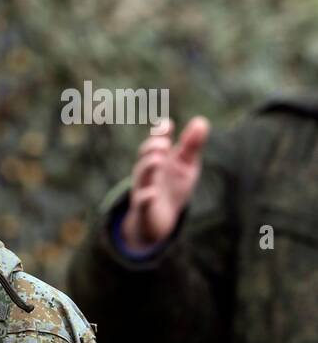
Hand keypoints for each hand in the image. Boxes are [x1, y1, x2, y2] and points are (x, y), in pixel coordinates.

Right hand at [119, 116, 209, 251]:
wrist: (160, 222)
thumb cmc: (172, 189)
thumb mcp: (185, 166)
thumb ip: (191, 145)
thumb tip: (201, 120)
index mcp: (159, 159)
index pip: (156, 142)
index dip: (160, 133)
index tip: (167, 125)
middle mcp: (149, 172)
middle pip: (145, 156)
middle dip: (151, 148)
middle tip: (164, 143)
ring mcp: (144, 189)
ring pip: (142, 176)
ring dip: (148, 166)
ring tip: (158, 159)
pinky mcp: (145, 209)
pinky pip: (142, 202)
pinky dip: (146, 197)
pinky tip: (153, 193)